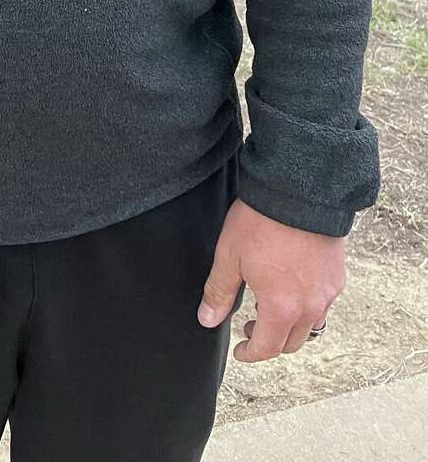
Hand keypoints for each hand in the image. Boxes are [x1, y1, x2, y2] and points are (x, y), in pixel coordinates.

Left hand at [198, 197, 345, 360]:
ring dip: (290, 326)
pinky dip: (307, 306)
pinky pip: (323, 304)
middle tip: (250, 326)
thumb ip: (219, 292)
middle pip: (291, 342)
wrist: (299, 192)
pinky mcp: (337, 276)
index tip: (241, 350)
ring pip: (310, 326)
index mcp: (282, 307)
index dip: (251, 353)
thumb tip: (208, 318)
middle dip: (269, 341)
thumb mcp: (230, 256)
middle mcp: (310, 307)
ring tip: (270, 307)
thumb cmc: (263, 221)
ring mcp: (327, 292)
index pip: (267, 347)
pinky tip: (291, 288)